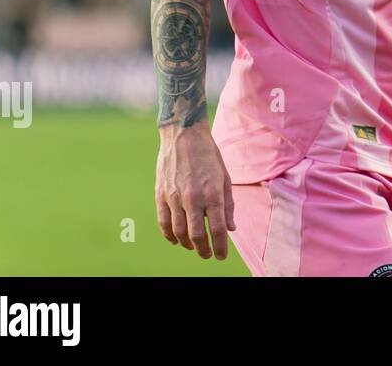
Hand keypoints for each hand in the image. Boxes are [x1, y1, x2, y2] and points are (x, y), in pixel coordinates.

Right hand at [155, 125, 235, 258]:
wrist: (184, 135)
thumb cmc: (209, 156)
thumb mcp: (225, 177)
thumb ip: (228, 204)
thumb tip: (230, 228)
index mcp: (212, 193)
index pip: (217, 229)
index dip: (220, 247)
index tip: (221, 256)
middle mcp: (193, 198)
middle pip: (196, 235)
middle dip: (203, 250)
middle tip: (207, 255)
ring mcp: (174, 197)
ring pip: (178, 232)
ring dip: (187, 244)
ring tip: (194, 247)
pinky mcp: (161, 194)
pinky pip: (163, 222)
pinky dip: (169, 235)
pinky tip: (176, 239)